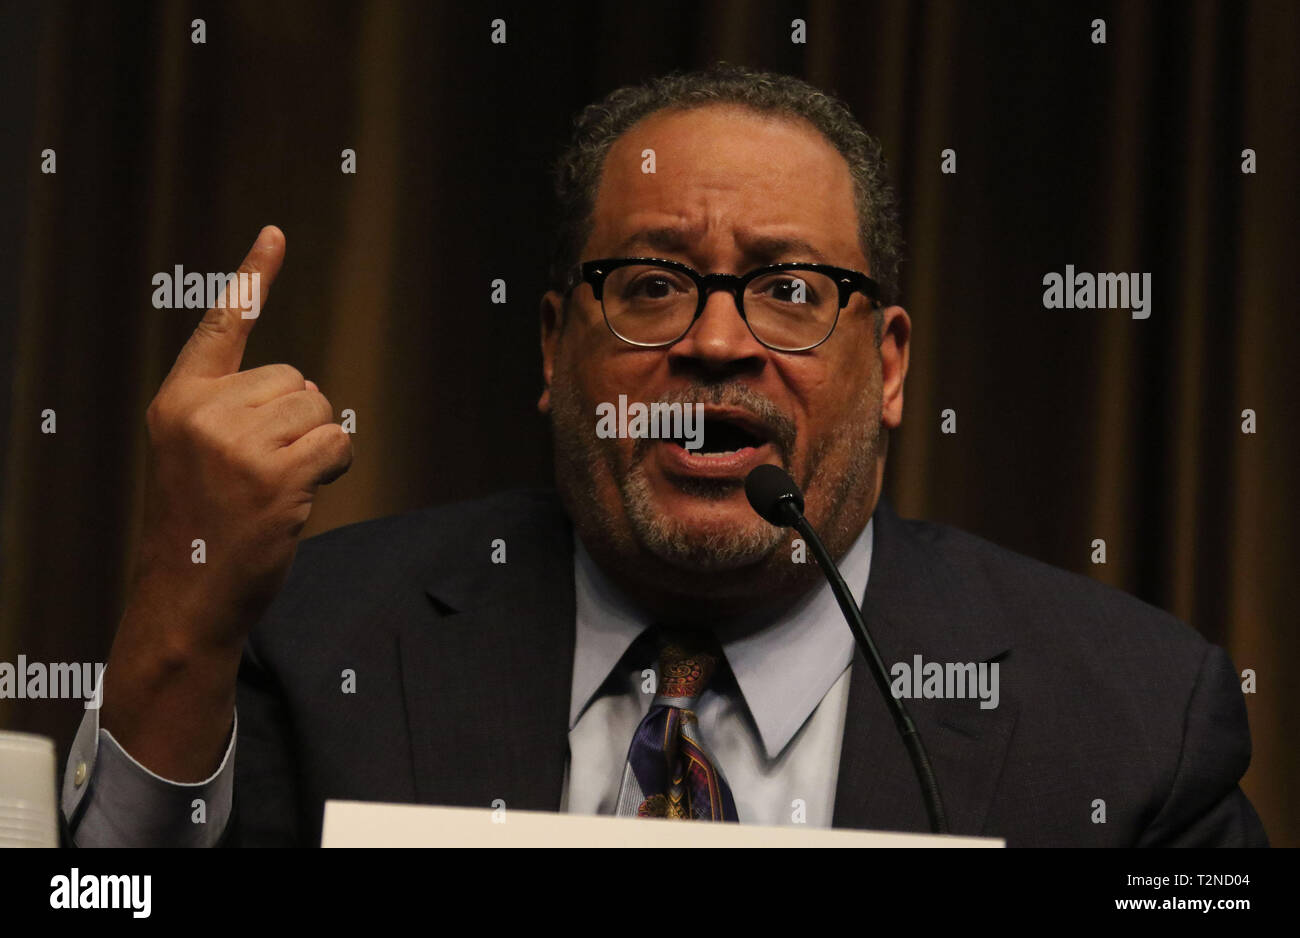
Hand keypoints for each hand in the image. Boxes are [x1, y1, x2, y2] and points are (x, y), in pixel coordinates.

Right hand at [101, 226, 350, 779]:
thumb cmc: (201, 525)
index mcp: (179, 401)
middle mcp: (205, 413)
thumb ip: (233, 412)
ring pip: (320, 408)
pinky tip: (302, 495)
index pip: (222, 326)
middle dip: (298, 420)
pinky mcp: (277, 473)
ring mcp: (239, 442)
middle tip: (264, 470)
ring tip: (279, 486)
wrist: (189, 593)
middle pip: (296, 379)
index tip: (276, 233)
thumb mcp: (194, 454)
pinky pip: (337, 441)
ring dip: (318, 445)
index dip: (253, 278)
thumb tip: (308, 390)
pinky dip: (334, 465)